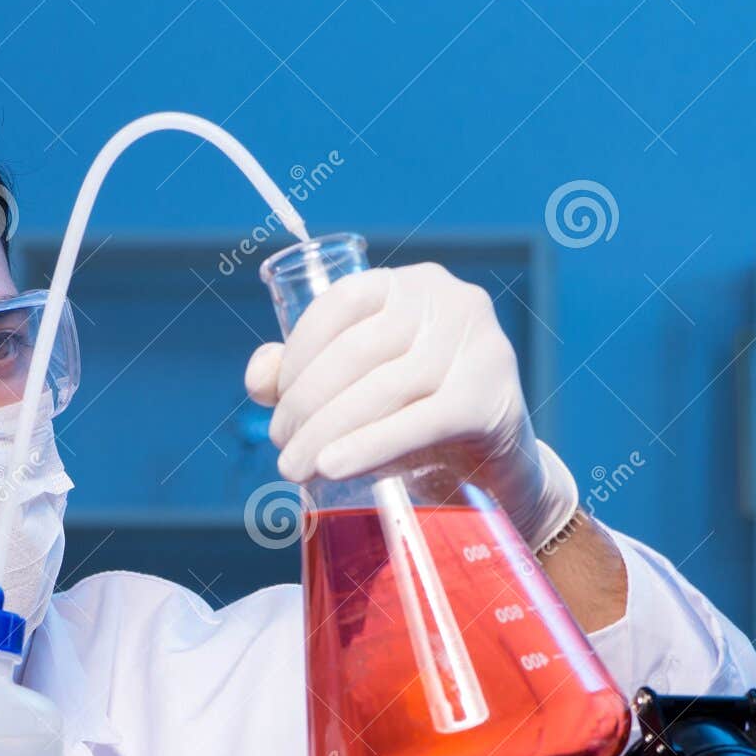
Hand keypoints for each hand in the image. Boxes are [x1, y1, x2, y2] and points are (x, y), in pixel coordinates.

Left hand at [244, 263, 578, 549]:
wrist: (496, 469)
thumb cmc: (416, 419)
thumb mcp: (357, 389)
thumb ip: (300, 374)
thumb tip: (260, 377)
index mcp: (411, 286)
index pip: (339, 304)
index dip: (298, 355)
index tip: (276, 405)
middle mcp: (451, 301)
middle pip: (357, 352)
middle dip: (306, 406)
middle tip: (283, 452)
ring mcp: (480, 346)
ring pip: (383, 389)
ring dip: (327, 432)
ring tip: (297, 468)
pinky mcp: (493, 400)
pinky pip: (420, 423)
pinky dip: (370, 446)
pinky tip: (333, 468)